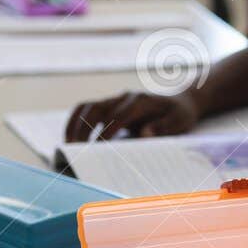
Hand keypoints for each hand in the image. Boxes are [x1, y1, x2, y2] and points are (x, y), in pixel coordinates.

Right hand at [64, 89, 200, 141]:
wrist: (179, 102)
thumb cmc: (179, 114)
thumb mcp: (179, 121)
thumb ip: (163, 127)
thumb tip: (144, 133)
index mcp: (141, 101)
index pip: (120, 115)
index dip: (109, 130)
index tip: (99, 147)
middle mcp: (124, 97)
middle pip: (97, 108)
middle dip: (85, 128)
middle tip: (76, 149)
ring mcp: (114, 100)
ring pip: (87, 107)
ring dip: (75, 125)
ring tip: (68, 145)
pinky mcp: (108, 106)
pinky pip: (86, 110)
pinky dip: (75, 122)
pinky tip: (70, 139)